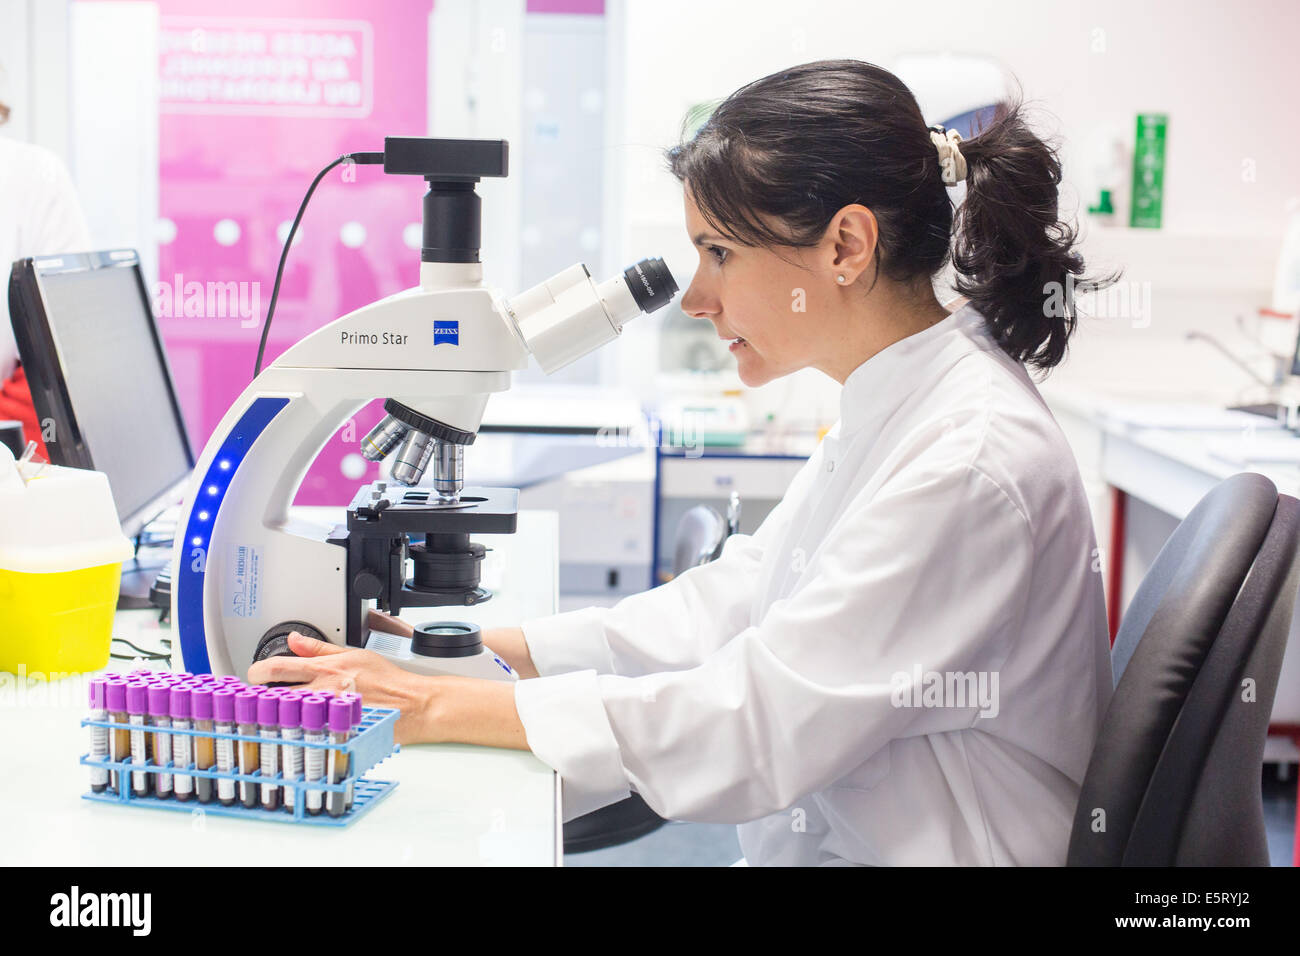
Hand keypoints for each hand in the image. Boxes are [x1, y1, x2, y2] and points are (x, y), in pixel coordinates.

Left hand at [246, 631, 437, 743]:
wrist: (411, 704)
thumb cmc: (388, 680)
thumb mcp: (353, 654)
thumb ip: (319, 649)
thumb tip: (294, 640)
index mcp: (324, 669)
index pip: (275, 668)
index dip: (256, 672)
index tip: (254, 676)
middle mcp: (322, 692)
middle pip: (272, 695)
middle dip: (262, 697)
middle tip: (262, 698)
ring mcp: (326, 715)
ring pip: (285, 716)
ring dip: (280, 714)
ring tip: (284, 714)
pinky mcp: (334, 732)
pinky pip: (306, 733)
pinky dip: (300, 731)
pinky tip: (303, 730)